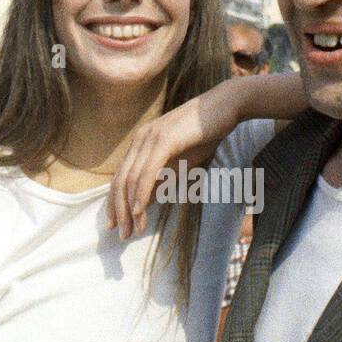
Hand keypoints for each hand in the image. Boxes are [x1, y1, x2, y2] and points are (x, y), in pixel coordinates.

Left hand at [107, 80, 242, 238]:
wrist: (226, 106)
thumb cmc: (206, 133)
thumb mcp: (180, 162)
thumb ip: (161, 179)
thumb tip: (145, 202)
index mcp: (141, 142)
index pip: (120, 177)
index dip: (115, 203)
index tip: (116, 225)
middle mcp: (140, 139)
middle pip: (120, 181)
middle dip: (119, 211)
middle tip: (122, 235)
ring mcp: (150, 138)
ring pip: (131, 180)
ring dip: (129, 209)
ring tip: (132, 230)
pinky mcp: (164, 140)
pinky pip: (147, 173)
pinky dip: (141, 194)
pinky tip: (139, 212)